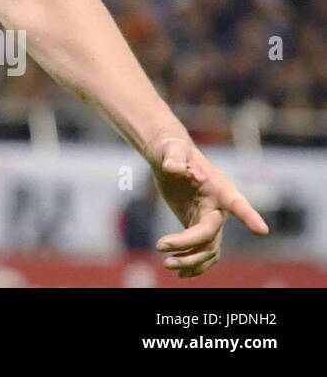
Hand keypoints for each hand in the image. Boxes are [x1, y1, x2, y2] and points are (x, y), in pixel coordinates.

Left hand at [149, 135, 268, 277]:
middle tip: (161, 245)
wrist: (169, 158)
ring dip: (191, 261)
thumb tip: (172, 168)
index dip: (249, 216)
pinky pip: (203, 251)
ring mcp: (209, 220)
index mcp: (218, 187)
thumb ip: (174, 157)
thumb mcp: (173, 150)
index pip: (236, 203)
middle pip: (211, 234)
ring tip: (168, 264)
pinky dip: (194, 264)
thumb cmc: (174, 150)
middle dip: (188, 244)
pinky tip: (180, 272)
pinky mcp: (197, 226)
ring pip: (209, 249)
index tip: (261, 230)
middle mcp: (219, 208)